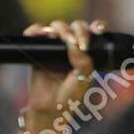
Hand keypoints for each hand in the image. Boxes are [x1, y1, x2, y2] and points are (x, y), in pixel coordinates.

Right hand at [21, 19, 102, 133]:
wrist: (50, 108)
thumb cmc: (69, 95)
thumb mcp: (82, 79)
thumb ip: (83, 61)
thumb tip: (73, 44)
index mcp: (87, 51)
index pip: (94, 32)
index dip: (97, 27)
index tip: (98, 31)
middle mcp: (72, 46)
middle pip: (76, 26)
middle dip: (77, 30)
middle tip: (75, 43)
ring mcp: (55, 45)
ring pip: (57, 26)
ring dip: (60, 28)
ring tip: (59, 38)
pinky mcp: (39, 48)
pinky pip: (35, 33)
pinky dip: (34, 30)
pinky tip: (37, 34)